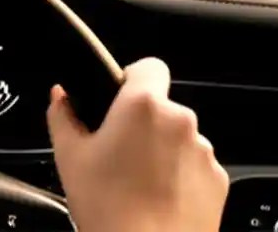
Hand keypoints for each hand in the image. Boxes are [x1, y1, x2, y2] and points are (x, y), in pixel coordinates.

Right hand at [47, 58, 228, 231]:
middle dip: (143, 125)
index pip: (148, 66)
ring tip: (138, 183)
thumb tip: (60, 97)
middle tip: (118, 154)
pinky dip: (181, 176)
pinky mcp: (217, 178)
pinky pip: (196, 166)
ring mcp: (203, 151)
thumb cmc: (109, 211)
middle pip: (161, 108)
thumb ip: (63, 116)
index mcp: (143, 106)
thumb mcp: (70, 158)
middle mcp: (179, 121)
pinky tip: (158, 198)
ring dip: (163, 151)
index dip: (132, 80)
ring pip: (179, 138)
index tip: (120, 100)